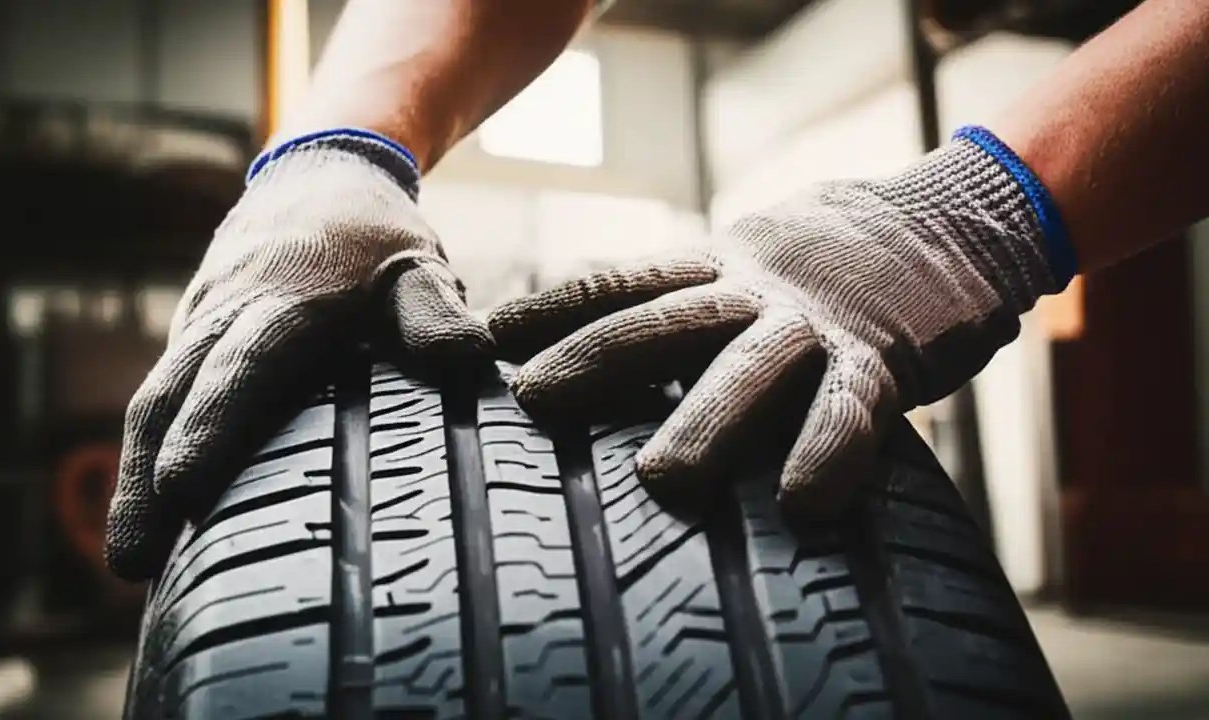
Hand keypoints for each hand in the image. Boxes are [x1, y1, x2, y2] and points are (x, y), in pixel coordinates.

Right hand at [106, 133, 491, 579]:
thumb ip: (434, 314)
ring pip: (156, 399)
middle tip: (135, 560)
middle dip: (148, 477)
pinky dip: (150, 451)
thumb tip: (467, 358)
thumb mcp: (416, 266)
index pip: (243, 366)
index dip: (212, 426)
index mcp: (285, 300)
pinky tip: (151, 511)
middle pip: (174, 396)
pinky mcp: (191, 334)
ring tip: (131, 558)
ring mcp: (200, 322)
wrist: (318, 173)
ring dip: (134, 475)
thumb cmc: (374, 235)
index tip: (183, 488)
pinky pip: (162, 393)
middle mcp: (227, 312)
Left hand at [490, 129, 1068, 514]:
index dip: (556, 305)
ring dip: (707, 419)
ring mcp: (818, 324)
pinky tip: (801, 504)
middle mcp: (757, 291)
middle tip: (531, 399)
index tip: (492, 335)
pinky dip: (829, 450)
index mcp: (719, 266)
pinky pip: (854, 408)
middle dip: (596, 358)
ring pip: (753, 366)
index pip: (624, 280)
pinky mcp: (885, 360)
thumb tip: (607, 345)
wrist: (954, 219)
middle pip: (666, 319)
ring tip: (660, 479)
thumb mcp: (750, 265)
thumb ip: (692, 301)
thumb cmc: (835, 263)